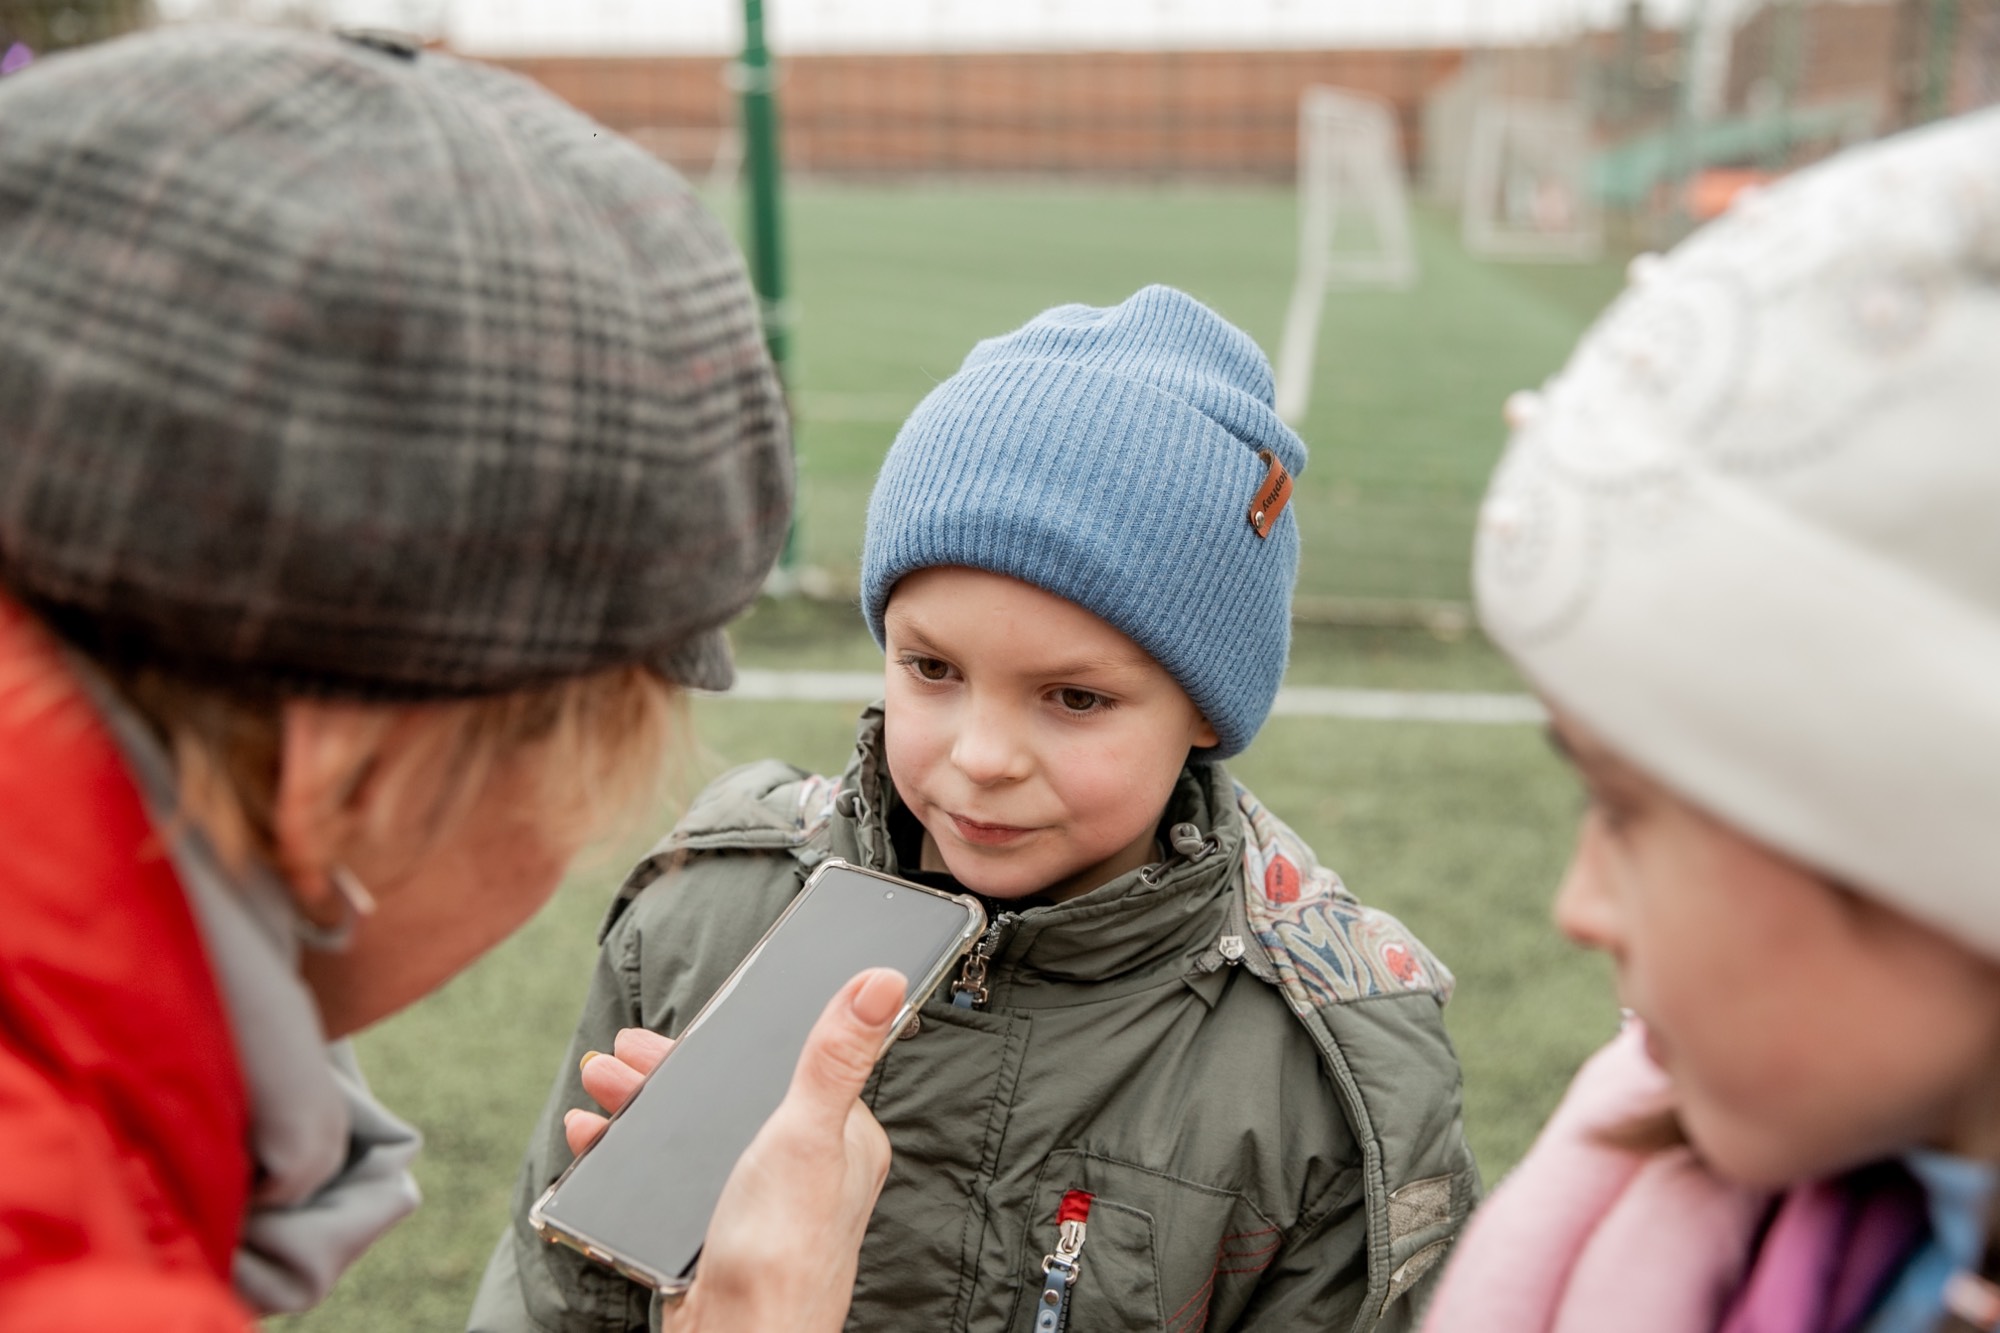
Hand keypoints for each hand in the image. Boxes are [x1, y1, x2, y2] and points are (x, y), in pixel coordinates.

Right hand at [566, 969, 906, 1332]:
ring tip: (599, 1090)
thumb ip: (836, 1057)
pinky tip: (594, 1142)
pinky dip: (627, 1156)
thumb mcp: (807, 1133)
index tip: (684, 1030)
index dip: (732, 1045)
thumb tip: (884, 981)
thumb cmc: (783, 1251)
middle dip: (667, 1074)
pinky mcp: (713, 1233)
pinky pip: (666, 1181)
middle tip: (620, 1057)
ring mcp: (755, 1203)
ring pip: (692, 1137)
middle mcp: (803, 1170)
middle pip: (728, 1099)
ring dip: (640, 1108)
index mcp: (841, 1141)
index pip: (789, 1069)